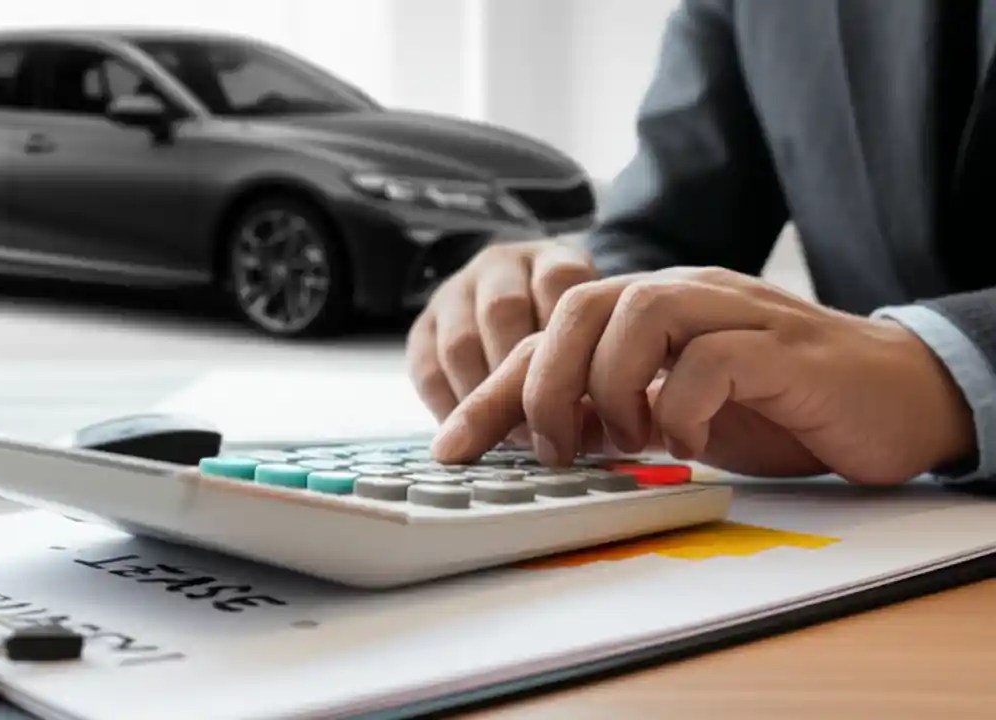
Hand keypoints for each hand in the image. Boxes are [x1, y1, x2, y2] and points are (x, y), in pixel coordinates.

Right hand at [408, 239, 597, 421]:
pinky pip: (428, 370)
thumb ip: (596, 355)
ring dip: (487, 397)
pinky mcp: (422, 326)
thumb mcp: (594, 326)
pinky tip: (478, 431)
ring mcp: (455, 293)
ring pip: (461, 344)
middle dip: (522, 375)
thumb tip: (594, 416)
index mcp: (550, 258)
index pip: (559, 281)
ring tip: (513, 435)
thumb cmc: (569, 332)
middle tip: (545, 423)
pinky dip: (451, 408)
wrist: (512, 310)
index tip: (583, 388)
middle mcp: (498, 266)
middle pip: (502, 311)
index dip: (568, 337)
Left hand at [430, 267, 976, 483]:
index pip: (549, 335)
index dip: (493, 393)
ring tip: (626, 442)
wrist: (890, 394)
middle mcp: (684, 295)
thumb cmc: (775, 405)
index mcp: (648, 309)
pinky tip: (688, 444)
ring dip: (612, 389)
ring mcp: (735, 312)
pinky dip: (683, 407)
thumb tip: (535, 441)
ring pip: (639, 313)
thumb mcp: (674, 408)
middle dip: (544, 386)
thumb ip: (613, 409)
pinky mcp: (783, 348)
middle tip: (554, 451)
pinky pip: (714, 358)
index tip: (454, 449)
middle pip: (579, 308)